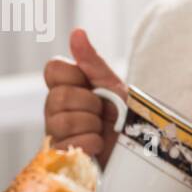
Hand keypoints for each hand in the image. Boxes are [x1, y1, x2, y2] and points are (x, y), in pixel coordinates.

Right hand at [42, 28, 127, 167]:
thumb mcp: (113, 85)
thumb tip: (76, 31)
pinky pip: (69, 144)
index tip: (91, 86)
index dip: (75, 76)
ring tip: (101, 130)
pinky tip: (98, 146)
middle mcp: (54, 110)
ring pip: (63, 122)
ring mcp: (54, 134)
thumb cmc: (125, 116)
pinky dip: (91, 143)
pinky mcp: (59, 159)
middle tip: (102, 112)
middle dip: (90, 104)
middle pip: (59, 96)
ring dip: (92, 125)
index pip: (53, 68)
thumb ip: (92, 61)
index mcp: (65, 88)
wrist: (138, 149)